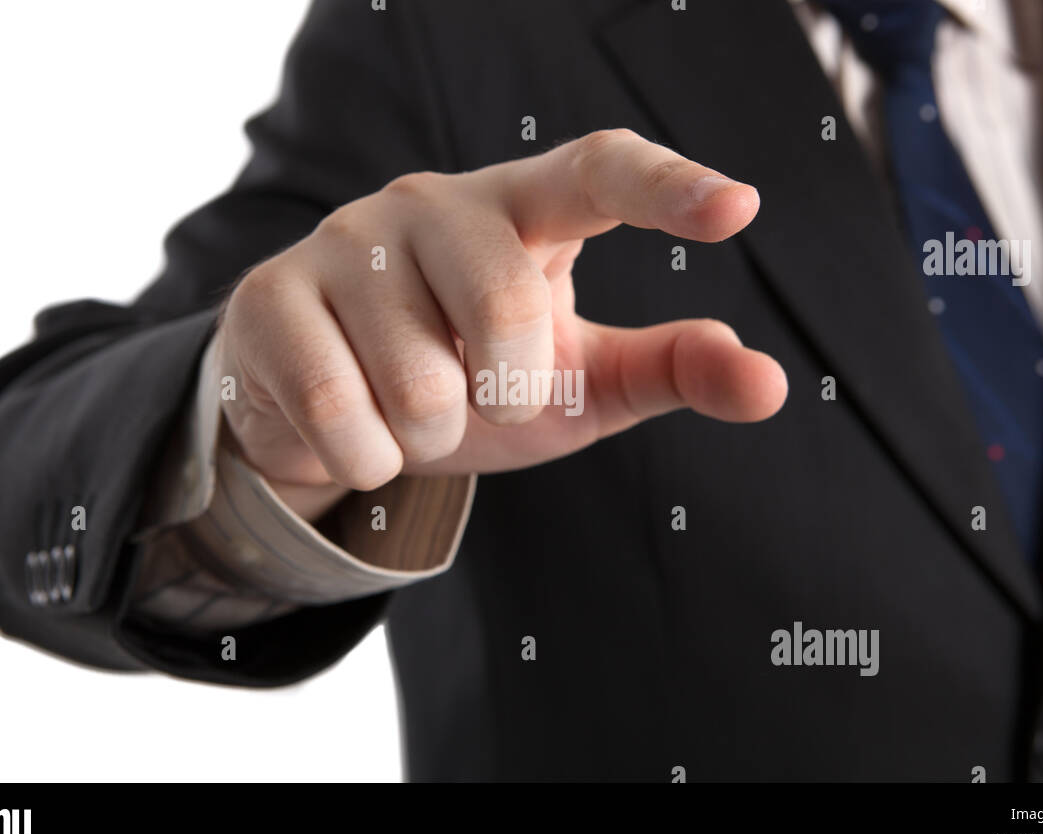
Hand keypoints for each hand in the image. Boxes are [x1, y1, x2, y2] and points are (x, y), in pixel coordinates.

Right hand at [215, 129, 786, 515]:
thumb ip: (667, 370)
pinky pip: (337, 409)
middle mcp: (432, 203)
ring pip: (418, 382)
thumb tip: (771, 383)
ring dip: (431, 433)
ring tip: (410, 408)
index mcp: (522, 208)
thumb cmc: (471, 378)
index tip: (740, 209)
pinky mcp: (270, 295)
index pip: (597, 170)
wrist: (328, 406)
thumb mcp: (576, 379)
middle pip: (507, 306)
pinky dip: (366, 455)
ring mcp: (343, 240)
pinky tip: (355, 425)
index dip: (666, 187)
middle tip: (483, 394)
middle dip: (507, 391)